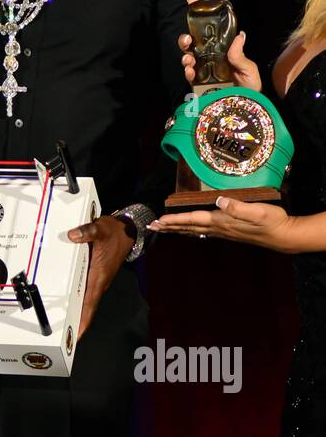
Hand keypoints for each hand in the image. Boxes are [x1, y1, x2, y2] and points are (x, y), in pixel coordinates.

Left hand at [67, 214, 131, 338]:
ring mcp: (97, 279)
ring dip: (76, 311)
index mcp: (99, 275)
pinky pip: (84, 290)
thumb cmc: (115, 232)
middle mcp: (99, 281)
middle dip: (76, 321)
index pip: (90, 302)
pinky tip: (67, 302)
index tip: (77, 334)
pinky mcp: (95, 274)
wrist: (127, 230)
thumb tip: (73, 236)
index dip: (84, 319)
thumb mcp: (101, 229)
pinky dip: (77, 298)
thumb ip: (88, 231)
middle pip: (86, 306)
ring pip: (85, 299)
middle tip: (62, 335)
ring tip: (61, 323)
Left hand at [148, 195, 298, 251]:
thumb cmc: (272, 221)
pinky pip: (203, 231)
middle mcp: (219, 228)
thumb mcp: (257, 211)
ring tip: (164, 228)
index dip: (175, 219)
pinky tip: (189, 230)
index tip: (159, 221)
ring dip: (177, 229)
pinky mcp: (229, 232)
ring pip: (194, 230)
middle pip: (189, 227)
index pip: (193, 219)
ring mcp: (224, 232)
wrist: (284, 236)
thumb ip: (238, 206)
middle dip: (170, 227)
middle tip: (152, 227)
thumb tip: (220, 200)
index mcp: (222, 221)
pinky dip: (191, 230)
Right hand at [179, 0, 261, 91]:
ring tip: (189, 59)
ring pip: (188, 58)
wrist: (249, 108)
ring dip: (185, 55)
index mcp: (222, 50)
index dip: (199, 14)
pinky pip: (190, 76)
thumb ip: (240, 55)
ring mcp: (204, 71)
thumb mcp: (249, 69)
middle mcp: (210, 58)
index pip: (210, 30)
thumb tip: (238, 36)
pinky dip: (188, 72)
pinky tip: (191, 71)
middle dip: (186, 38)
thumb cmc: (252, 87)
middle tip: (188, 39)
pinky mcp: (199, 85)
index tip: (191, 0)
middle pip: (193, 44)